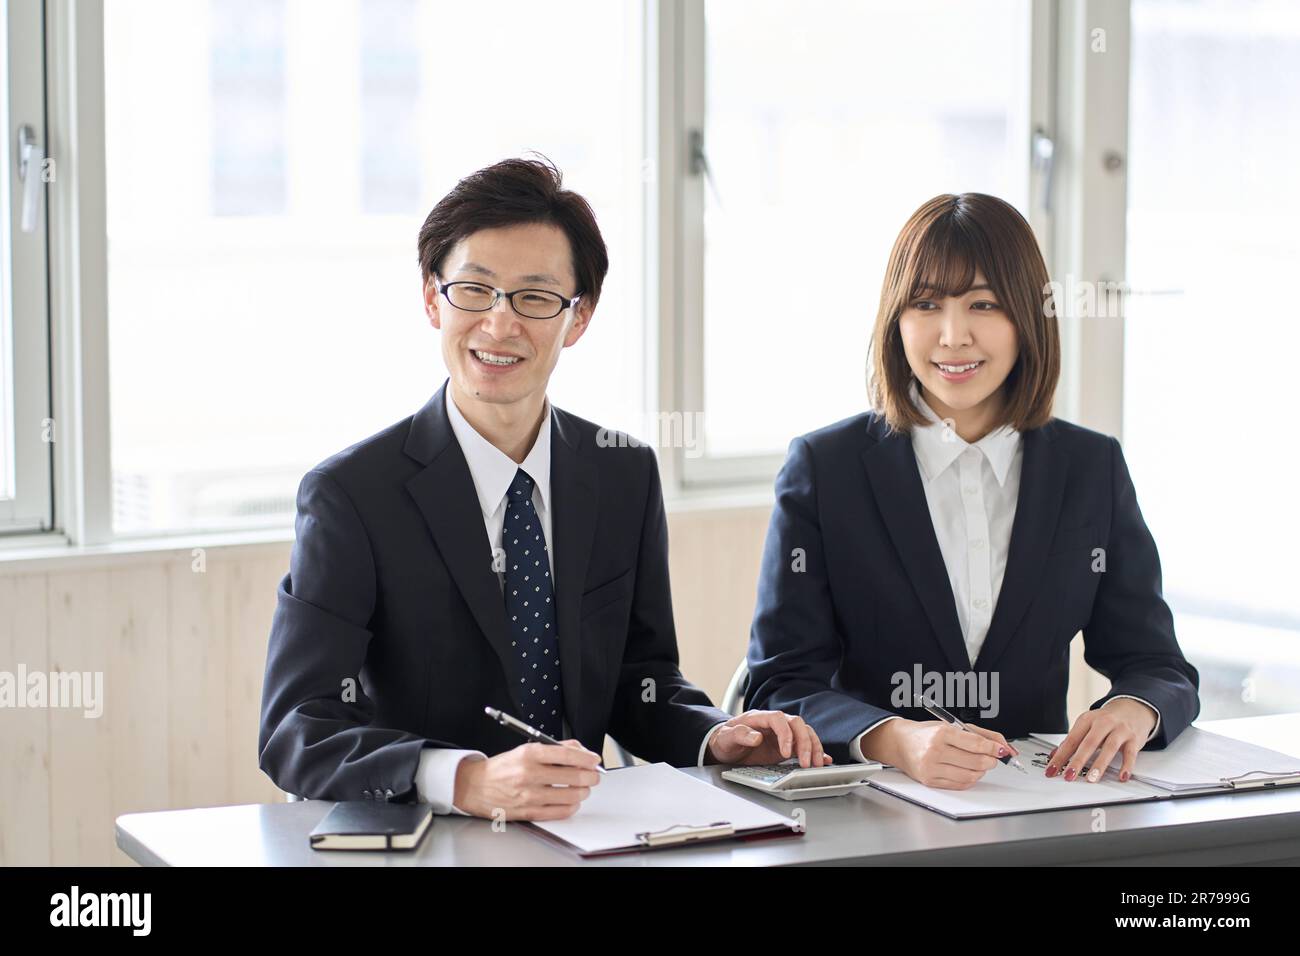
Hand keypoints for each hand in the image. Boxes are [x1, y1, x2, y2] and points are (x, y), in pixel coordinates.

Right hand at [451, 739, 601, 819]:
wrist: (475, 786)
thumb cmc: (502, 768)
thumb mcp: (525, 749)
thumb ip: (554, 748)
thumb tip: (580, 751)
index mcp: (528, 754)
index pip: (566, 754)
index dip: (586, 757)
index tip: (595, 760)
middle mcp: (529, 774)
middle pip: (572, 776)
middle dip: (590, 776)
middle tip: (594, 775)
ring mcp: (529, 795)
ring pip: (570, 795)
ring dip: (583, 791)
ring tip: (583, 788)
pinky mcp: (528, 812)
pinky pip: (559, 812)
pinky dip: (572, 806)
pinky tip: (572, 801)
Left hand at [705, 710, 831, 766]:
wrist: (725, 746)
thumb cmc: (725, 740)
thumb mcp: (726, 738)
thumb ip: (739, 735)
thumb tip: (756, 737)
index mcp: (760, 718)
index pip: (779, 719)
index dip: (786, 734)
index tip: (786, 753)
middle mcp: (774, 724)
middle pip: (797, 724)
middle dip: (805, 743)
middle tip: (806, 763)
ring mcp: (782, 734)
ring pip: (805, 733)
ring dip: (813, 748)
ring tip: (816, 765)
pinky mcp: (787, 746)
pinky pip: (804, 746)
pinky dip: (815, 752)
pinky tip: (823, 760)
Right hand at [864, 719, 1016, 789]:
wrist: (900, 743)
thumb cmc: (927, 733)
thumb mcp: (952, 725)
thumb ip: (981, 735)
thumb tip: (1005, 747)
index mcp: (941, 733)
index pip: (976, 743)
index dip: (994, 748)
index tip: (1002, 750)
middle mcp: (935, 751)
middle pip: (976, 762)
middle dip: (990, 760)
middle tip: (992, 757)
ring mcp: (932, 768)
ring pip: (971, 775)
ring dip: (981, 770)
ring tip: (977, 763)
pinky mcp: (930, 781)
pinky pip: (960, 784)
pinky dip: (970, 779)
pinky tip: (967, 770)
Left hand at [1046, 699, 1156, 782]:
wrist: (1133, 707)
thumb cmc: (1107, 720)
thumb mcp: (1087, 725)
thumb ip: (1073, 740)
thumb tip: (1055, 755)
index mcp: (1087, 720)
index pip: (1071, 740)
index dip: (1060, 756)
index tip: (1052, 770)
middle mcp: (1103, 723)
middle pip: (1088, 743)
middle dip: (1078, 761)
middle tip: (1069, 775)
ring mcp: (1120, 730)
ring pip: (1109, 747)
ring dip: (1099, 764)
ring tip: (1091, 779)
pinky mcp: (1134, 739)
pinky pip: (1130, 753)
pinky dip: (1126, 765)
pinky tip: (1122, 776)